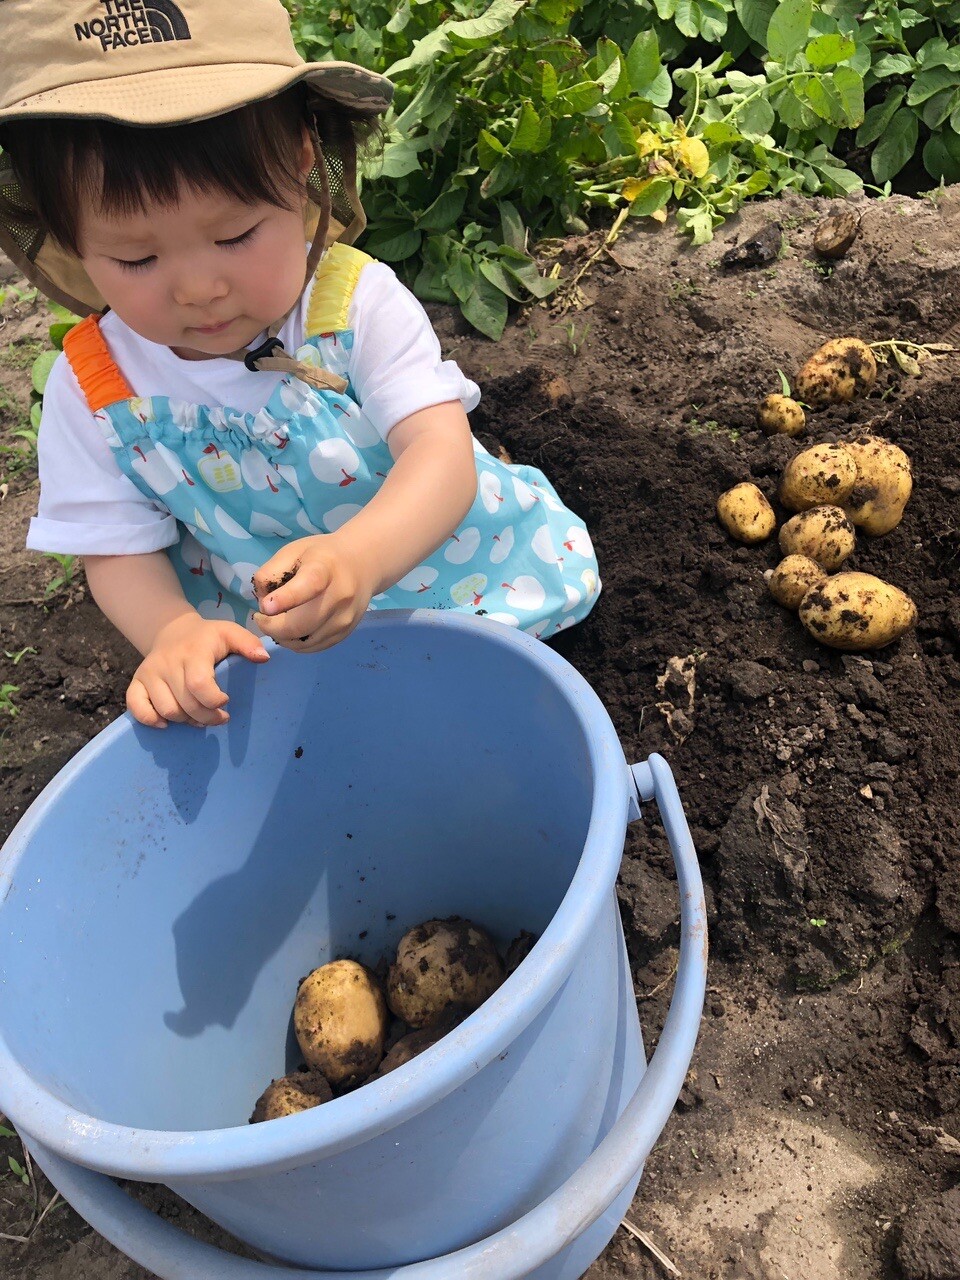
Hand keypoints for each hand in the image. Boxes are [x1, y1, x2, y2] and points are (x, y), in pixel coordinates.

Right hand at [127, 613, 269, 728]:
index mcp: (192, 652)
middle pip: (185, 703)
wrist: (172, 630)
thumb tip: (264, 658)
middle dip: (206, 717)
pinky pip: (136, 706)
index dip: (213, 700)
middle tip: (220, 717)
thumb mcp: (229, 632)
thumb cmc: (207, 637)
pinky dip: (151, 719)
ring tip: (199, 716)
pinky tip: (168, 722)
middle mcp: (167, 663)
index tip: (226, 701)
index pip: (199, 684)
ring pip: (166, 710)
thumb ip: (248, 642)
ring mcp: (149, 673)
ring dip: (186, 720)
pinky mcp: (137, 681)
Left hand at [251, 535, 376, 652]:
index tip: (265, 607)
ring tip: (277, 622)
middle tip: (261, 618)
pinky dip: (295, 642)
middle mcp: (339, 596)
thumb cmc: (321, 556)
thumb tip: (262, 603)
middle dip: (272, 627)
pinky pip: (312, 647)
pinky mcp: (344, 634)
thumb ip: (271, 573)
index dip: (285, 599)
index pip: (308, 586)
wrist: (362, 564)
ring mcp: (344, 619)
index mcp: (324, 569)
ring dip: (282, 637)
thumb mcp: (293, 551)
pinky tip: (291, 629)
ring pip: (303, 643)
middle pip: (300, 625)